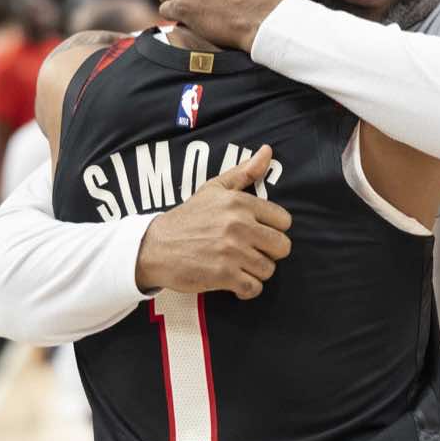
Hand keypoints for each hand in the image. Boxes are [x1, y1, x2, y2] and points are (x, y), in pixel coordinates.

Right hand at [135, 145, 292, 298]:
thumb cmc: (188, 217)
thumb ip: (244, 172)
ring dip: (256, 271)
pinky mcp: (223, 275)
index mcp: (240, 203)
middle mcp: (239, 225)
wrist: (156, 246)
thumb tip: (267, 151)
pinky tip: (236, 282)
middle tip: (252, 251)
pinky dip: (247, 289)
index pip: (284, 221)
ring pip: (269, 269)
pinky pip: (254, 288)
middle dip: (270, 252)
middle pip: (282, 247)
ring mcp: (232, 251)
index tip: (259, 233)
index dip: (274, 229)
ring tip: (241, 265)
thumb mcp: (214, 189)